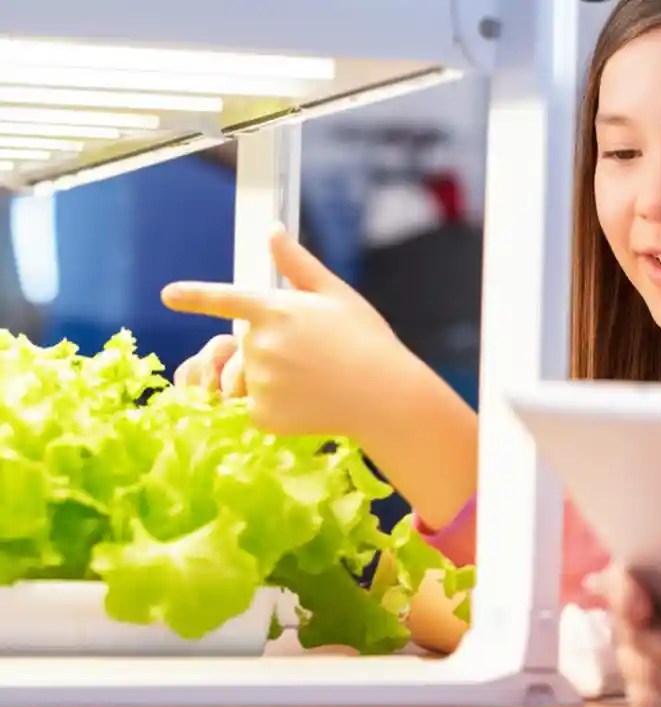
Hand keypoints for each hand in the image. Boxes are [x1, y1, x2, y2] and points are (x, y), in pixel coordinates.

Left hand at [162, 226, 417, 440]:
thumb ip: (298, 264)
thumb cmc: (366, 340)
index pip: (226, 299)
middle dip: (271, 346)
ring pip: (249, 377)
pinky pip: (256, 407)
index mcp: (275, 309)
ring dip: (270, 377)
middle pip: (246, 343)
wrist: (385, 396)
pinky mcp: (262, 414)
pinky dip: (277, 407)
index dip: (194, 296)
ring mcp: (259, 381)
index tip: (168, 294)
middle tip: (314, 354)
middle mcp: (260, 344)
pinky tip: (309, 402)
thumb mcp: (336, 295)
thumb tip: (273, 230)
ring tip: (312, 380)